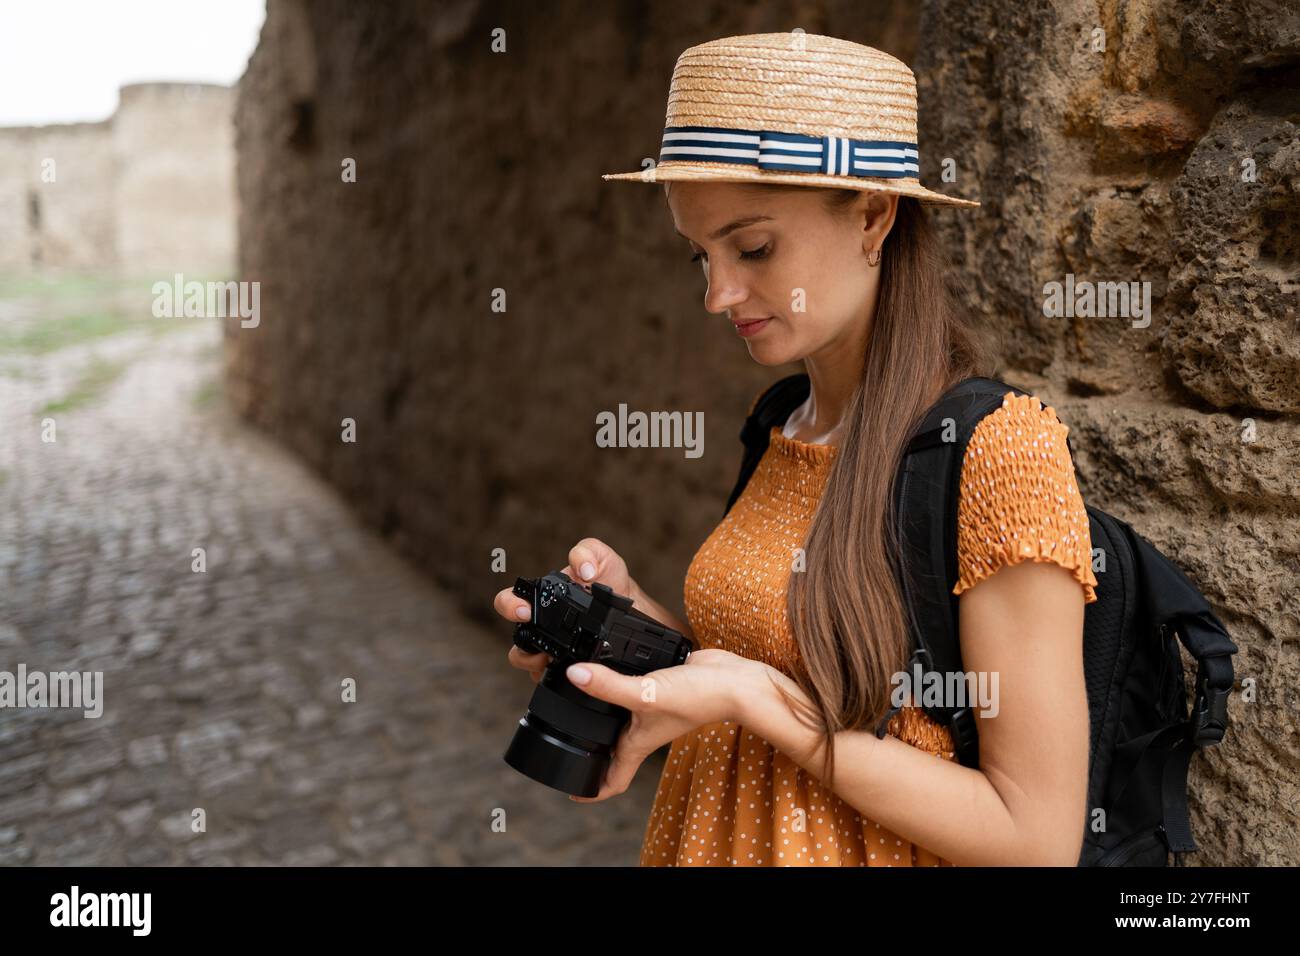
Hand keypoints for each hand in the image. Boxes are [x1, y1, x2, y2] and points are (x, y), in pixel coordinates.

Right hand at [495, 537, 638, 683]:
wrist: (636, 613)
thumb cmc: (614, 584)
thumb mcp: (604, 560)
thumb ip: (588, 553)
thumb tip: (583, 570)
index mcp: (545, 597)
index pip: (512, 600)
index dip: (510, 604)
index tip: (524, 609)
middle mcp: (543, 623)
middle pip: (516, 634)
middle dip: (518, 635)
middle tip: (536, 638)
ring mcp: (552, 647)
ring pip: (526, 660)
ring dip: (531, 660)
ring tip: (549, 657)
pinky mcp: (564, 667)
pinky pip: (548, 677)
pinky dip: (553, 675)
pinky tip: (568, 669)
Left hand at [565, 648, 761, 802]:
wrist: (734, 681)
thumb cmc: (700, 700)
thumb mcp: (647, 694)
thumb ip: (610, 686)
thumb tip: (576, 676)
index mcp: (638, 743)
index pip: (612, 780)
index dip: (590, 789)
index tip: (570, 790)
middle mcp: (644, 728)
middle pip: (613, 750)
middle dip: (591, 751)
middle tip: (566, 743)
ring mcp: (652, 707)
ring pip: (622, 716)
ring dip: (604, 712)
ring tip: (580, 704)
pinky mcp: (660, 685)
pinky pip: (635, 687)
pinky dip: (622, 682)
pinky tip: (612, 668)